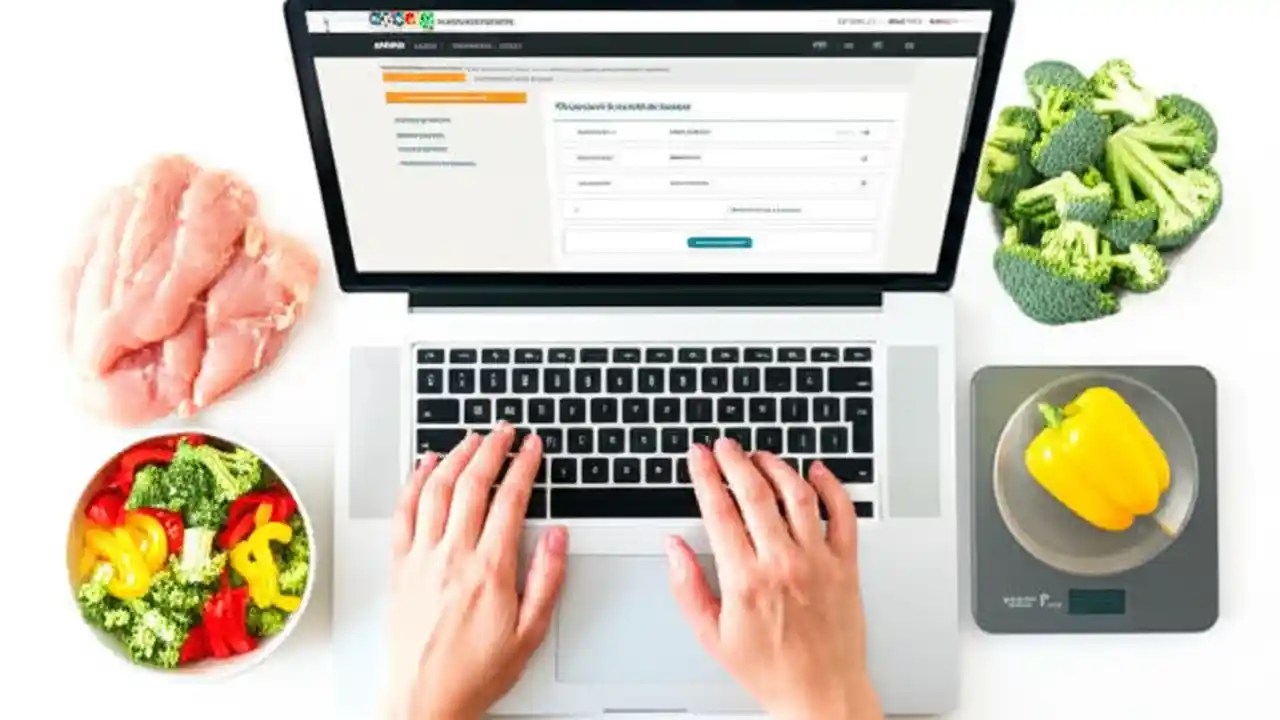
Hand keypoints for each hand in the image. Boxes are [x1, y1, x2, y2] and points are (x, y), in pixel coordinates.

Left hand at [384, 423, 567, 719]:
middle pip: (472, 484)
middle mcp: (453, 556)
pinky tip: (424, 468)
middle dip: (491, 449)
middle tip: (504, 431)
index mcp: (490, 570)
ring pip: (436, 490)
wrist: (425, 700)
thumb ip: (547, 580)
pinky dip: (414, 483)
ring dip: (454, 457)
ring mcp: (422, 559)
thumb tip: (556, 536)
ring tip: (470, 439)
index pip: (510, 500)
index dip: (524, 465)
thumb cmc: (476, 672)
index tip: (533, 447)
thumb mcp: (530, 633)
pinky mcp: (400, 567)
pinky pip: (404, 513)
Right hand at [666, 440, 882, 719]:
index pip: (719, 510)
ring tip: (760, 455)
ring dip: (776, 466)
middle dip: (734, 460)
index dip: (705, 475)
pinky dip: (831, 486)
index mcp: (746, 580)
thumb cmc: (769, 670)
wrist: (821, 694)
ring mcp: (818, 561)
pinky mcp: (847, 566)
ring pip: (798, 494)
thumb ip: (688, 587)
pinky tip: (817, 471)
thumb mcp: (711, 636)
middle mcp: (783, 564)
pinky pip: (843, 514)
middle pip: (755, 492)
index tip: (698, 457)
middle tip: (724, 445)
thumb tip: (673, 548)